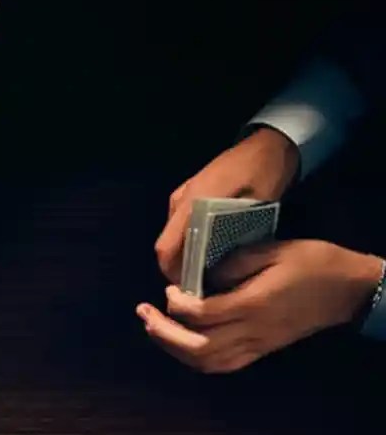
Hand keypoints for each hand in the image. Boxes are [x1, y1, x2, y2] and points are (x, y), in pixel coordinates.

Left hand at [137, 240, 382, 372]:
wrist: (349, 290)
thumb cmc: (313, 263)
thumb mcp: (274, 249)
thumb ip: (234, 262)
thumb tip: (203, 276)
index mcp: (253, 304)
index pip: (202, 314)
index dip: (177, 304)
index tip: (167, 291)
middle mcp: (252, 331)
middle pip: (197, 347)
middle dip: (163, 333)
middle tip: (143, 314)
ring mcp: (257, 345)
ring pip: (207, 362)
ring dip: (174, 348)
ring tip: (154, 328)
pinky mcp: (262, 351)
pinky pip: (223, 365)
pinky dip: (196, 358)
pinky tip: (181, 344)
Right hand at [155, 127, 299, 280]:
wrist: (269, 145)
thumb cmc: (263, 175)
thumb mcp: (253, 208)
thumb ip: (230, 235)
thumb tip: (215, 266)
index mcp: (191, 203)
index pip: (166, 249)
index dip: (173, 273)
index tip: (191, 289)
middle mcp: (179, 201)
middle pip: (166, 244)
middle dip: (179, 267)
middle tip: (202, 283)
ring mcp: (182, 196)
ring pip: (173, 236)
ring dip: (185, 254)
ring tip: (207, 267)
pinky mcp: (189, 194)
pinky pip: (181, 225)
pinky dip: (189, 240)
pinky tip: (209, 247)